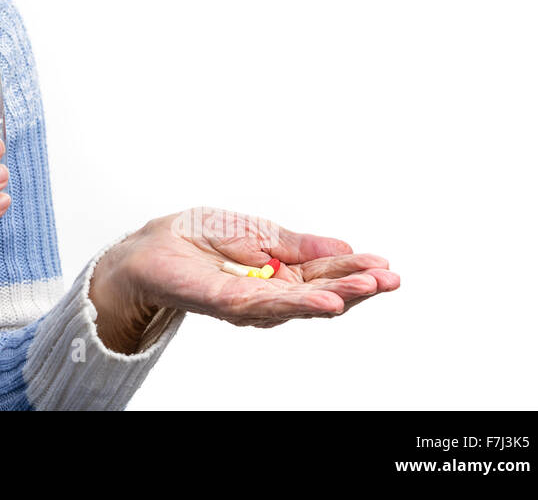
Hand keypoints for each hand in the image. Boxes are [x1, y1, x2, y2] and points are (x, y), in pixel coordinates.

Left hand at [87, 207, 400, 352]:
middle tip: (391, 279)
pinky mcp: (227, 303)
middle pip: (323, 294)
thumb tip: (346, 246)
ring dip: (338, 296)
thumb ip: (298, 244)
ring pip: (302, 304)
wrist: (147, 248)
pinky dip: (299, 305)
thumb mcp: (256, 231)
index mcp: (281, 272)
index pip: (326, 274)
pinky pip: (268, 306)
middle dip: (357, 287)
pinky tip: (325, 302)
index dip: (355, 269)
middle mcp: (271, 293)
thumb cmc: (195, 238)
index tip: (386, 264)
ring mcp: (251, 303)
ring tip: (367, 286)